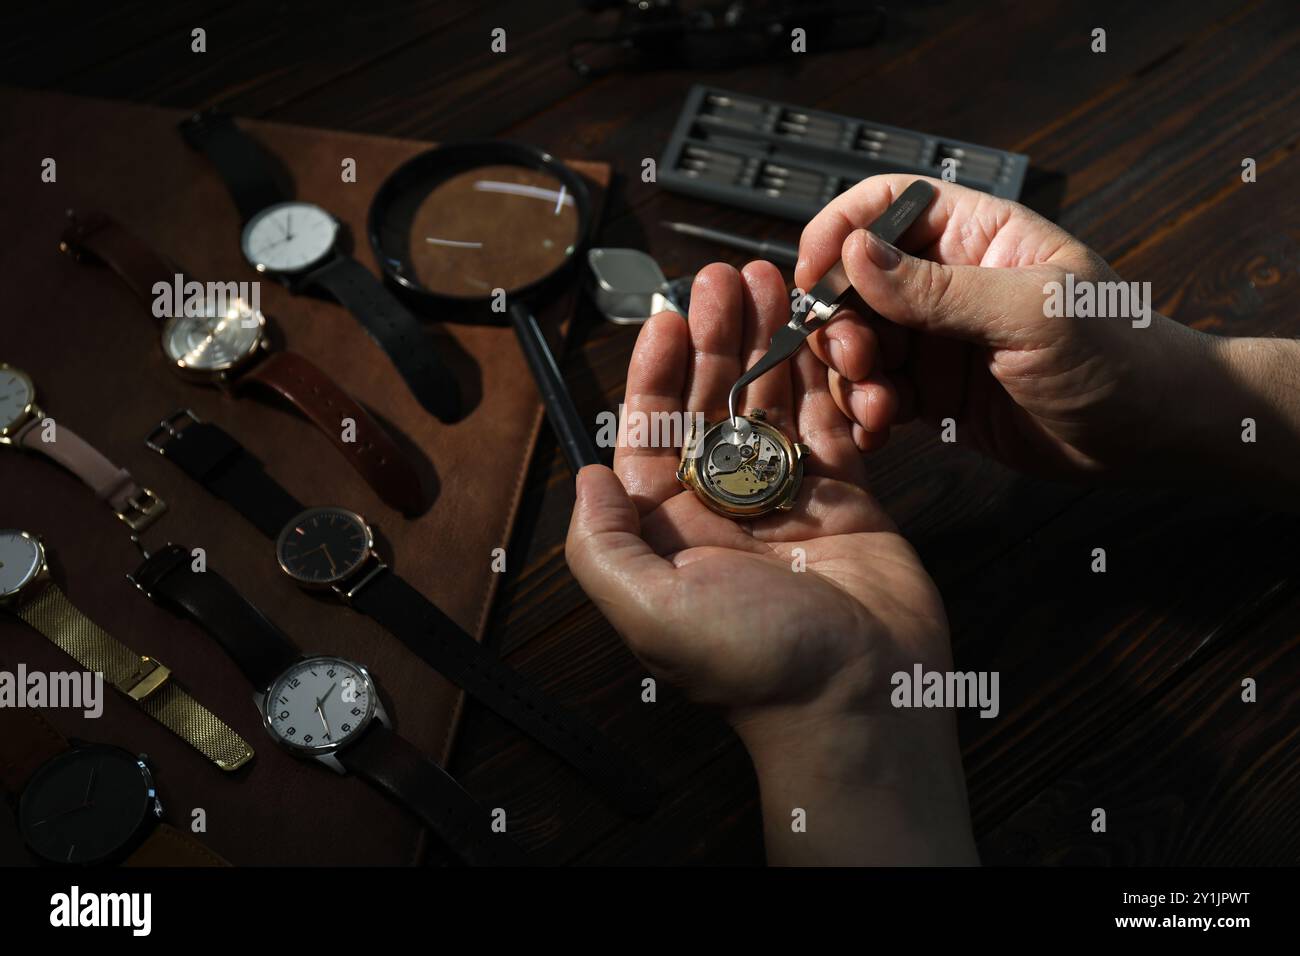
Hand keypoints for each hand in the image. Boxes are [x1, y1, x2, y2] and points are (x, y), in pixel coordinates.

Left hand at [566, 262, 976, 863]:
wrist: (862, 700)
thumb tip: (585, 473)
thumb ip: (602, 542)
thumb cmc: (755, 667)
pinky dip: (823, 378)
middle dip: (715, 339)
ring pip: (769, 403)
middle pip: (711, 404)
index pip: (651, 432)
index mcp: (667, 529)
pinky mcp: (842, 497)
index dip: (656, 371)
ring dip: (768, 344)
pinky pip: (827, 423)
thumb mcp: (648, 608)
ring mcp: (783, 499)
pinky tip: (817, 333)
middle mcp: (721, 508)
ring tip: (771, 284)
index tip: (669, 317)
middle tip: (725, 280)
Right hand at [796, 175, 1227, 480]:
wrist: (1152, 433)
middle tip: (855, 361)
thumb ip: (940, 287)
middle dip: (840, 323)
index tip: (813, 277)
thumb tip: (857, 252)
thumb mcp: (1031, 312)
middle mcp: (946, 282)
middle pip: (855, 284)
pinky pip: (875, 393)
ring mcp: (937, 339)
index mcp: (975, 235)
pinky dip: (864, 412)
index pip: (886, 206)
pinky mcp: (934, 392)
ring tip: (876, 408)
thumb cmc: (1118, 354)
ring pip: (858, 344)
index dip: (839, 231)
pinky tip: (877, 430)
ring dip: (850, 377)